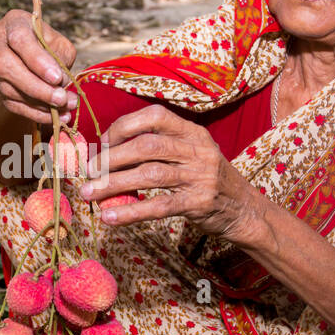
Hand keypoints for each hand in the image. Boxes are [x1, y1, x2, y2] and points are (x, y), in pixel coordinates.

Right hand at [0, 10, 77, 124]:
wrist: (27, 51)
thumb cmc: (45, 43)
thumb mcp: (58, 42)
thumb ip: (60, 58)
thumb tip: (61, 85)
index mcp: (13, 21)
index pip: (19, 40)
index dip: (37, 61)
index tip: (57, 78)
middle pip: (7, 67)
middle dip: (38, 88)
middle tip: (62, 100)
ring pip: (7, 89)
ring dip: (38, 104)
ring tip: (64, 111)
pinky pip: (8, 103)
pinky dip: (32, 113)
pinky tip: (52, 117)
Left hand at [80, 105, 267, 244]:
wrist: (245, 209)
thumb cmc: (207, 179)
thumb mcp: (191, 153)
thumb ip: (160, 148)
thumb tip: (108, 152)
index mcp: (192, 132)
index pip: (154, 116)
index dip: (124, 127)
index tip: (103, 143)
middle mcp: (197, 150)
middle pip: (147, 146)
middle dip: (112, 158)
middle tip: (89, 171)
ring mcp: (200, 176)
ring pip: (149, 174)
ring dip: (114, 184)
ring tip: (89, 193)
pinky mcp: (198, 203)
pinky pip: (159, 206)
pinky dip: (131, 212)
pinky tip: (110, 218)